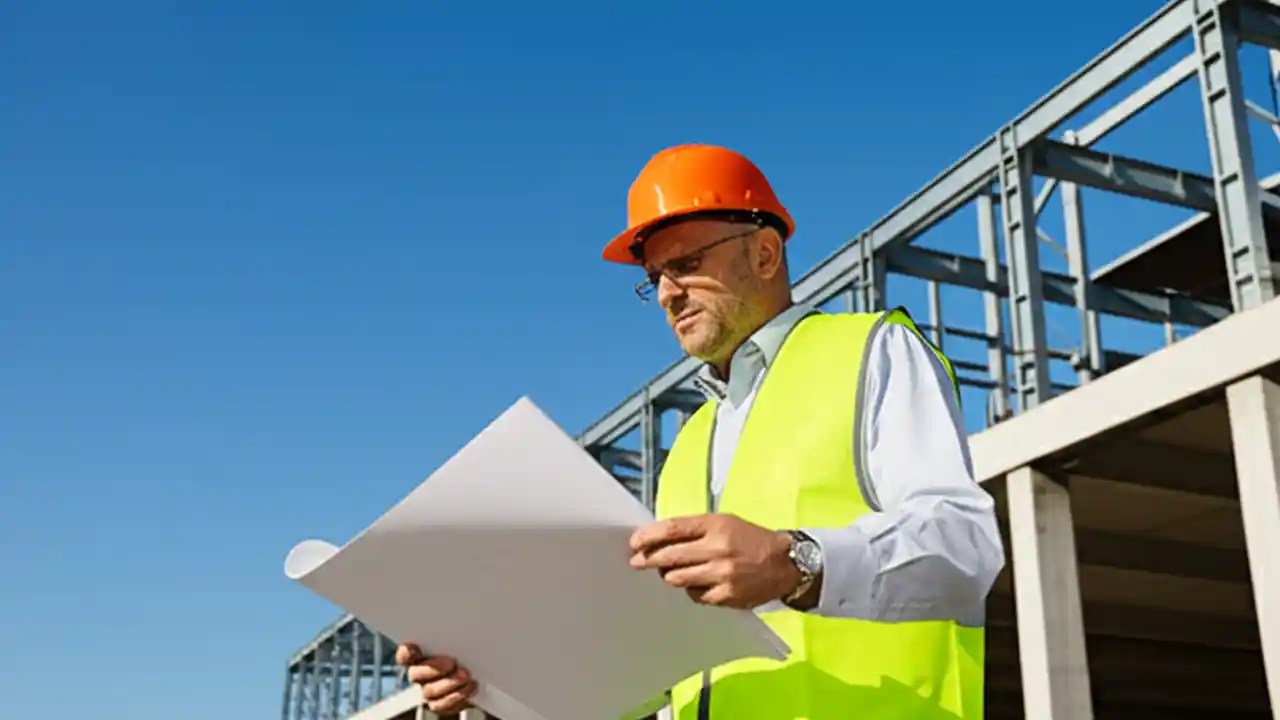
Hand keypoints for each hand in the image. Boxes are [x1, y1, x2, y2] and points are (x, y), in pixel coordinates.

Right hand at [395, 644, 475, 714]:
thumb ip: (451, 639)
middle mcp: (419, 674)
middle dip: (434, 669)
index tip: (414, 649)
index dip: (406, 652)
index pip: (404, 655)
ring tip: (466, 676)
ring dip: (449, 683)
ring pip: (429, 691)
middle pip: (415, 674)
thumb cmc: (465, 653)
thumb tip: (458, 630)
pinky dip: (457, 696)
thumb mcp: (459, 642)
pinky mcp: (439, 703)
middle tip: (452, 663)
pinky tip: (470, 686)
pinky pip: (441, 705)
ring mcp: (427, 690)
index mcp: (418, 655)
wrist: (478, 673)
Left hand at [628, 513, 800, 608]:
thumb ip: (694, 529)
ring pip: (677, 578)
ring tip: (671, 572)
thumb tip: (658, 539)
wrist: (785, 564)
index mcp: (716, 525)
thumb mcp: (724, 523)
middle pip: (669, 556)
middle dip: (648, 559)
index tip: (634, 542)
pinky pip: (694, 595)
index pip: (672, 528)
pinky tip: (697, 584)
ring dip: (669, 575)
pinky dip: (691, 589)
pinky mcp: (726, 596)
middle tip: (636, 562)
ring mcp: (721, 574)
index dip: (648, 536)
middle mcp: (717, 548)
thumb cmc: (749, 539)